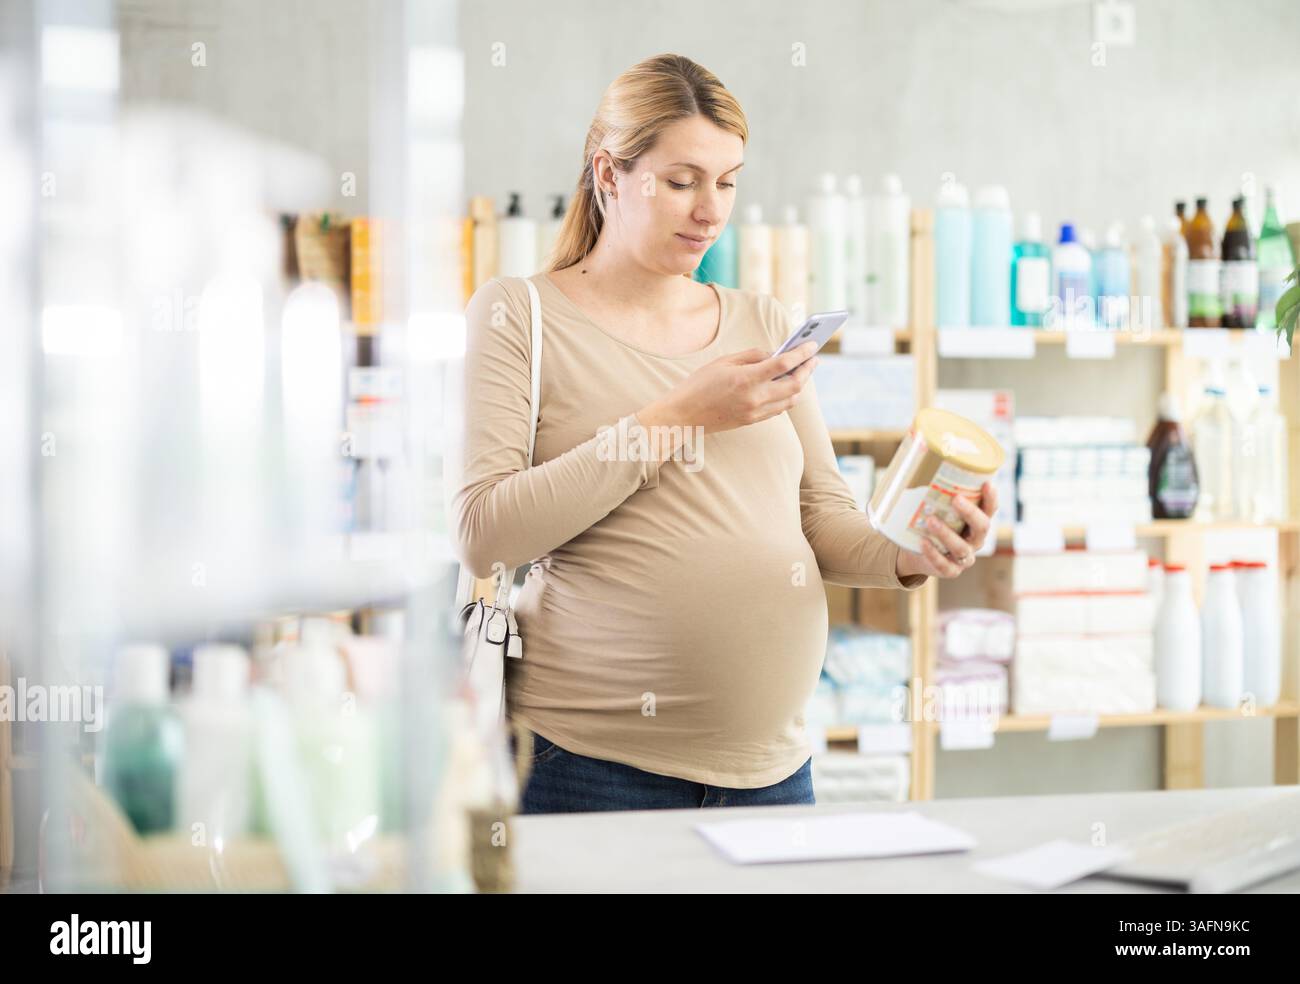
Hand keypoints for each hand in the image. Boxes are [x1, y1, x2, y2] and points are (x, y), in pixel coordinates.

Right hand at [636, 341, 818, 437]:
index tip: (812, 345)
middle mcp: (754, 398)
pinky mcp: (752, 421)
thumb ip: (751, 356)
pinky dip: (787, 396)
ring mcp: (755, 412)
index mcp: (746, 379)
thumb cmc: (699, 384)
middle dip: (807, 370)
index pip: (784, 364)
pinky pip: (779, 408)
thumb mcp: (723, 361)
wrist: (683, 415)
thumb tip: (774, 354)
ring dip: (799, 385)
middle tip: (812, 359)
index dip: (802, 353)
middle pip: (795, 385)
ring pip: (790, 399)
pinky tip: (786, 386)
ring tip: (801, 371)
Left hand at [896, 482, 998, 579]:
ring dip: (946, 533)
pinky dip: (933, 553)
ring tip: (931, 520)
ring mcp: (964, 558)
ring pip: (961, 548)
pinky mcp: (950, 571)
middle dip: (970, 513)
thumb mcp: (937, 509)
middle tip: (956, 499)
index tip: (987, 483)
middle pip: (982, 527)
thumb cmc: (931, 525)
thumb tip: (919, 460)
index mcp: (977, 524)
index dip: (991, 498)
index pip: (990, 510)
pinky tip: (923, 542)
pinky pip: (944, 564)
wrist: (917, 553)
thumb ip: (936, 493)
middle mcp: (975, 540)